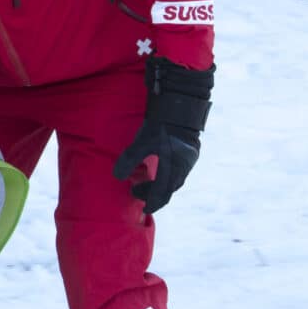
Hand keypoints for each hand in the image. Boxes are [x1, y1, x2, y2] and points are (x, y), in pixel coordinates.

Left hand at [112, 58, 213, 214]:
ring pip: (175, 176)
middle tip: (138, 192)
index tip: (144, 209)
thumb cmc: (162, 122)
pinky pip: (178, 166)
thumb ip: (130, 160)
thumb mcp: (143, 141)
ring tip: (145, 178)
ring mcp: (189, 154)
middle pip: (171, 186)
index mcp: (176, 166)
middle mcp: (186, 163)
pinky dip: (166, 170)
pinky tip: (157, 164)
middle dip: (155, 192)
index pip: (164, 192)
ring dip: (161, 181)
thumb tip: (117, 177)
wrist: (180, 99)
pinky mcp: (189, 146)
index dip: (153, 202)